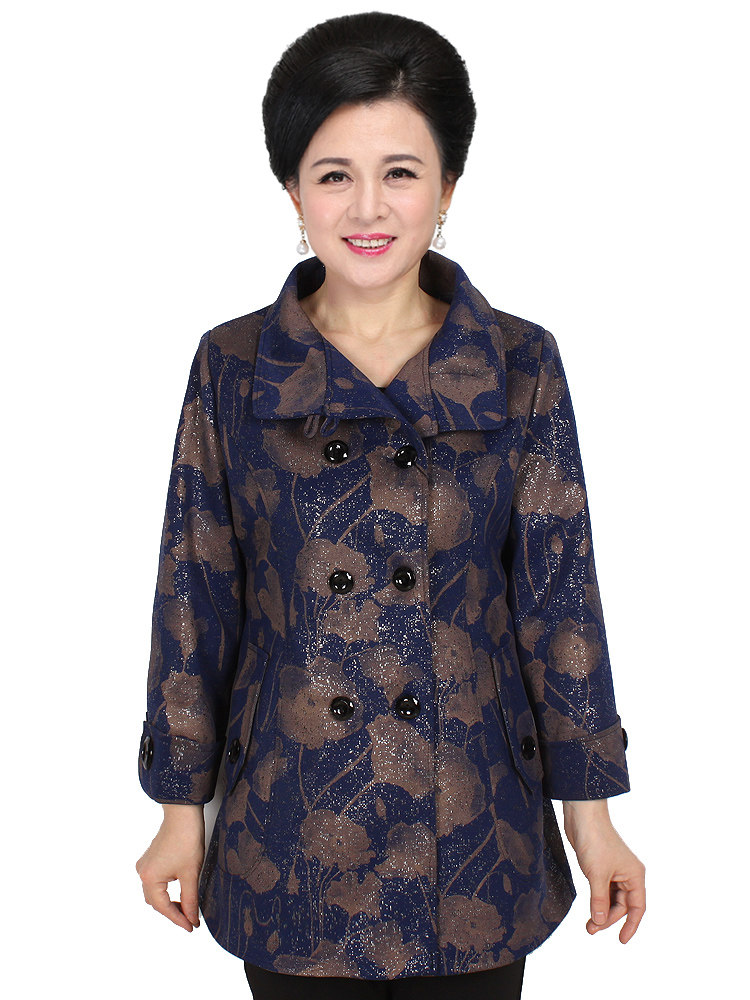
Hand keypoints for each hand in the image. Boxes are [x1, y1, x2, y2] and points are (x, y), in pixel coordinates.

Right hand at [136, 803, 205, 931]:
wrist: (184, 814)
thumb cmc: (187, 839)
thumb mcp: (191, 873)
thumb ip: (190, 899)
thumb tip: (192, 918)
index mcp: (150, 878)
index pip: (163, 908)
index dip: (178, 920)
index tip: (191, 927)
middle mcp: (142, 873)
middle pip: (156, 902)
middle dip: (172, 913)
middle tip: (189, 920)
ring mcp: (144, 865)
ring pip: (154, 894)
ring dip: (168, 902)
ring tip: (185, 908)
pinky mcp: (150, 859)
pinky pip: (154, 883)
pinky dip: (165, 891)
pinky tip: (178, 893)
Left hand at [562, 799, 645, 942]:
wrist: (583, 817)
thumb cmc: (595, 841)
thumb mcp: (597, 875)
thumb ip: (599, 901)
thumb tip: (600, 921)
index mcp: (634, 875)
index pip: (637, 907)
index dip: (631, 925)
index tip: (621, 940)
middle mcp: (628, 874)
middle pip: (622, 905)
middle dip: (608, 919)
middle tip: (592, 929)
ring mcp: (614, 871)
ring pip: (611, 899)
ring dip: (601, 911)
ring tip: (588, 925)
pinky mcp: (601, 867)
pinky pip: (603, 891)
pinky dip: (597, 901)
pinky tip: (589, 910)